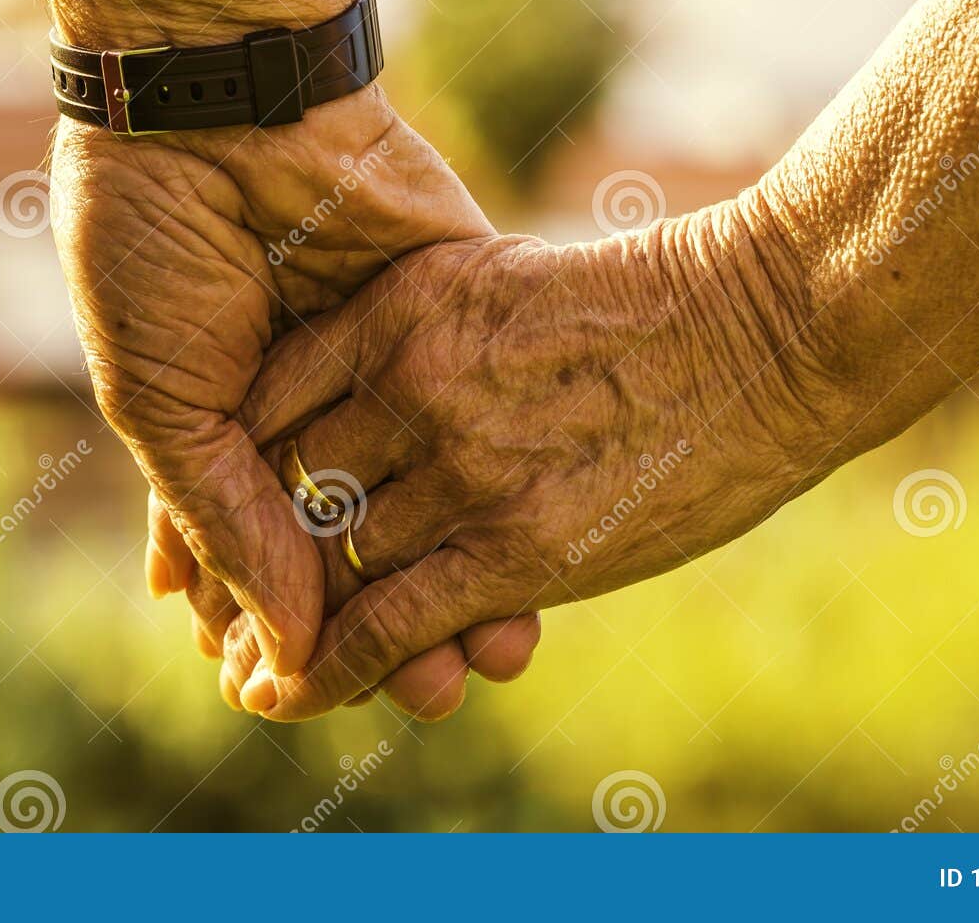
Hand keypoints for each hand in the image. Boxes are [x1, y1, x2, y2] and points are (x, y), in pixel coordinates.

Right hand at [50, 86, 538, 702]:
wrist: (215, 96)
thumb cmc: (152, 243)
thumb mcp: (162, 400)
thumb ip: (227, 523)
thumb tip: (283, 648)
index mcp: (234, 423)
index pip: (267, 554)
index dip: (282, 628)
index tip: (296, 699)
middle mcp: (322, 404)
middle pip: (366, 543)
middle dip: (387, 624)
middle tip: (417, 698)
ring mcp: (396, 360)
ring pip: (441, 500)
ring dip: (458, 584)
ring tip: (474, 664)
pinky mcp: (459, 310)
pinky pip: (491, 425)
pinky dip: (505, 501)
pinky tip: (519, 574)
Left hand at [226, 209, 843, 718]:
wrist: (772, 327)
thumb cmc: (656, 306)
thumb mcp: (509, 283)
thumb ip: (427, 337)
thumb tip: (372, 402)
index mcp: (403, 306)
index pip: (267, 398)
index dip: (225, 464)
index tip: (216, 508)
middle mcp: (414, 382)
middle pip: (287, 488)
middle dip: (248, 555)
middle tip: (207, 607)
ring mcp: (463, 465)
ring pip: (330, 564)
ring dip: (284, 622)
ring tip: (243, 663)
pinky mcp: (516, 546)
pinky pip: (383, 624)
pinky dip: (324, 669)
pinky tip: (284, 695)